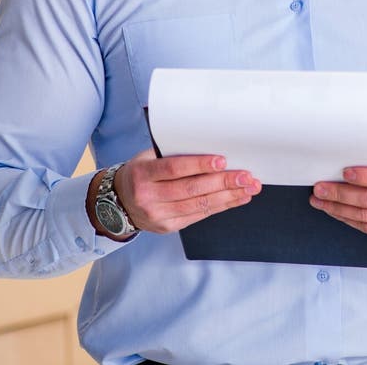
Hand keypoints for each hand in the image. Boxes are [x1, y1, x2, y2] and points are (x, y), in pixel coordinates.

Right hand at [88, 149, 260, 238]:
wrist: (117, 203)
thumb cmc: (140, 172)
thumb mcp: (147, 157)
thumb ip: (172, 150)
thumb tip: (206, 138)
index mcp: (142, 174)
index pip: (173, 169)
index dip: (199, 165)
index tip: (222, 160)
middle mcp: (148, 197)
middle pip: (191, 190)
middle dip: (223, 183)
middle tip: (246, 176)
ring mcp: (158, 216)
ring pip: (199, 206)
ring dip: (228, 197)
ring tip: (249, 188)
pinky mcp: (168, 227)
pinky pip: (199, 216)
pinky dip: (221, 206)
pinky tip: (237, 199)